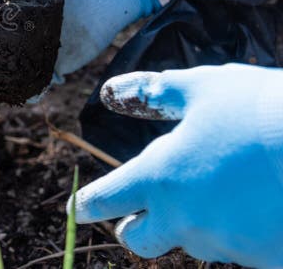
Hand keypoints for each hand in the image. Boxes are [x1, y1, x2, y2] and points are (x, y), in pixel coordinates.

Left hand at [71, 64, 282, 266]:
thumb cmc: (263, 110)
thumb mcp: (204, 88)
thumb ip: (153, 93)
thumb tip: (110, 92)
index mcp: (159, 179)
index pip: (106, 200)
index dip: (87, 204)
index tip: (75, 210)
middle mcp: (185, 220)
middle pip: (140, 240)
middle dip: (136, 227)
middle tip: (144, 211)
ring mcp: (226, 245)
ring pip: (194, 242)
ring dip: (195, 222)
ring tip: (224, 186)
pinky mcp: (264, 259)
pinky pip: (240, 248)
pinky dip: (240, 229)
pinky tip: (259, 202)